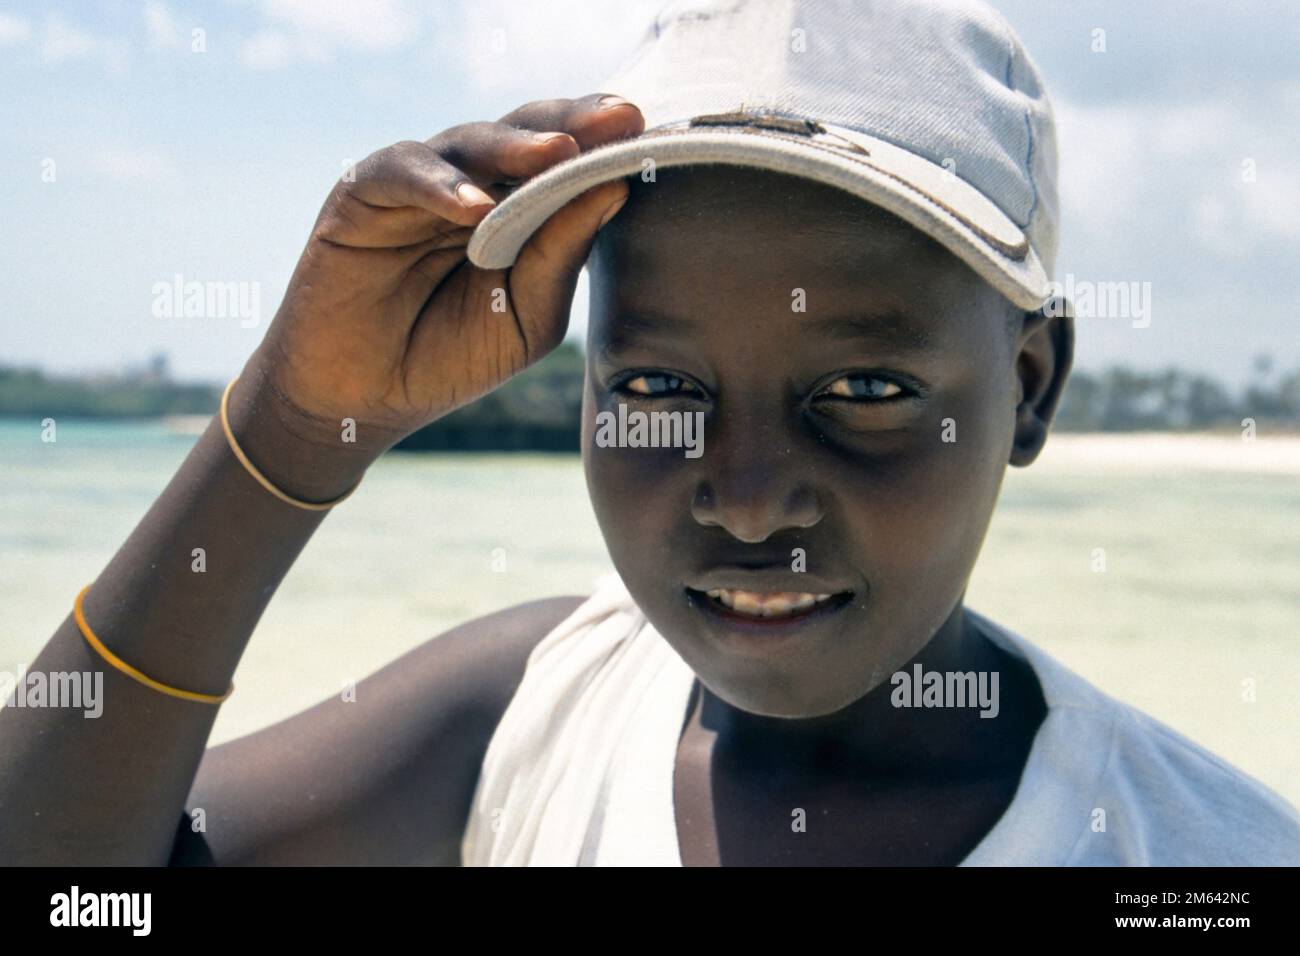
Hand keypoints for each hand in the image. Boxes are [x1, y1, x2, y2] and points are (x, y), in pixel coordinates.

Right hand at [236, 94, 643, 476]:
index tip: (649, 135)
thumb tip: (613, 191)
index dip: (602, 143)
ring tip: (556, 154)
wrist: (361, 399)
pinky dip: (441, 186)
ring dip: (514, 147)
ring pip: (469, 142)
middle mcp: (471, 184)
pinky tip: (475, 209)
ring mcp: (417, 185)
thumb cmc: (448, 356)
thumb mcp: (526, 317)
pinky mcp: (361, 193)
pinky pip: (404, 172)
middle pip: (525, 132)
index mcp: (516, 207)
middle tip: (619, 120)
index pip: (564, 160)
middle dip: (573, 123)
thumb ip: (562, 257)